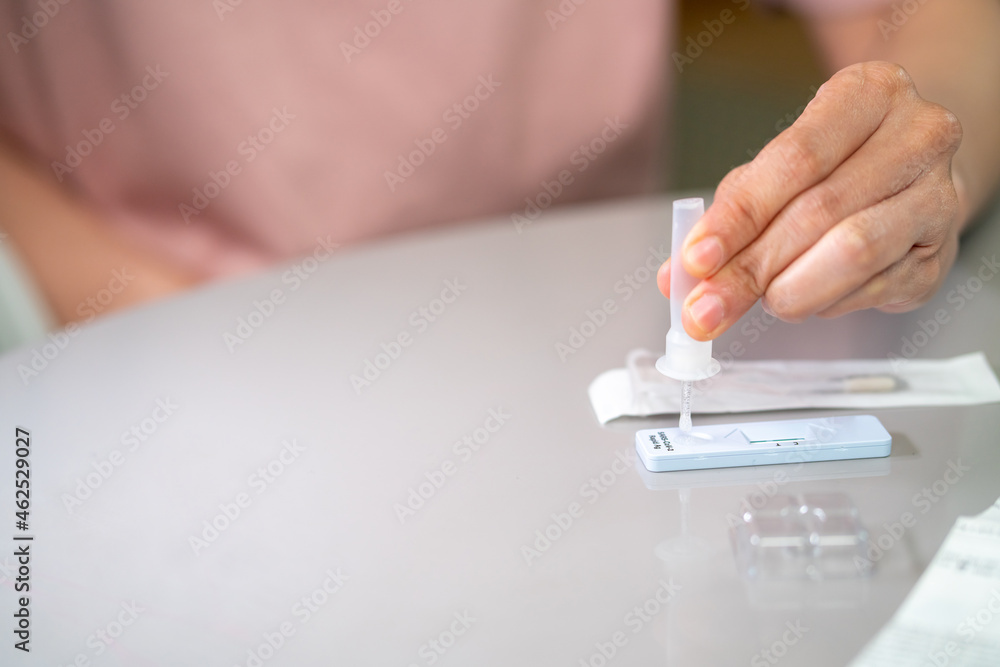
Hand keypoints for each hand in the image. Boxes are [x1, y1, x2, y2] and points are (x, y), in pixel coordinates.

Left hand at [657, 61, 965, 340]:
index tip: (696, 259)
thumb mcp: (778, 169)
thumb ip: (728, 215)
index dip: (739, 216)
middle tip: (706, 306)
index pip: (795, 159)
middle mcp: (917, 135)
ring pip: (854, 251)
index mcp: (869, 93)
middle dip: (750, 268)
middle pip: (819, 210)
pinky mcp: (943, 250)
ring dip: (791, 290)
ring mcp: (939, 193)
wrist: (911, 176)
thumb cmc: (837, 166)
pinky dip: (826, 302)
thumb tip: (677, 275)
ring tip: (761, 301)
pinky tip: (807, 296)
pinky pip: (874, 286)